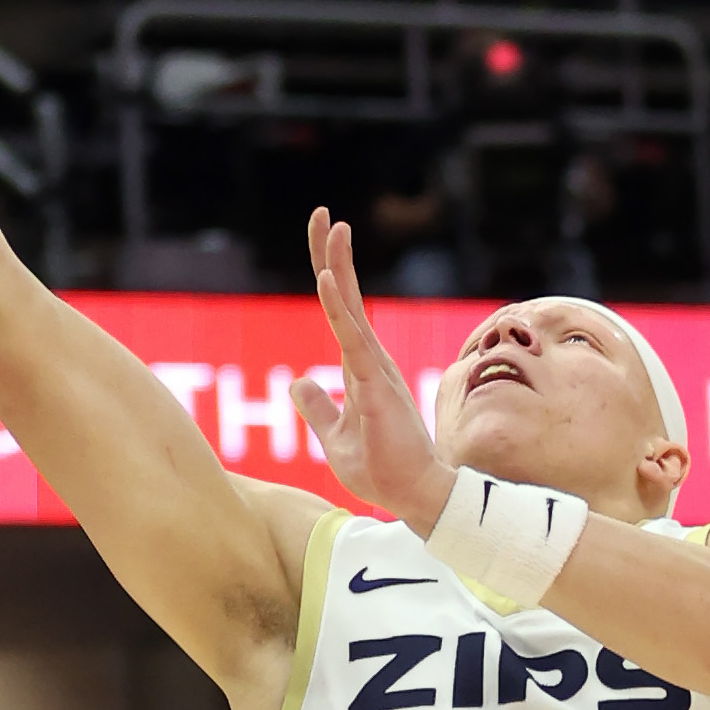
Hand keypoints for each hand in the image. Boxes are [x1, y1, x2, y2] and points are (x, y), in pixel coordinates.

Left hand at [292, 209, 452, 530]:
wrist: (412, 495)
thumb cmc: (381, 469)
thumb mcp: (334, 436)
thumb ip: (317, 407)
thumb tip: (298, 383)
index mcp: (360, 367)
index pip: (340, 310)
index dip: (330, 272)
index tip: (323, 235)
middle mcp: (369, 359)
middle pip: (346, 297)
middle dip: (332, 254)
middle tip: (323, 214)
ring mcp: (374, 369)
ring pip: (350, 308)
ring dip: (338, 266)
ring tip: (333, 226)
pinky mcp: (376, 385)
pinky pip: (353, 339)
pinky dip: (339, 307)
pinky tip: (328, 279)